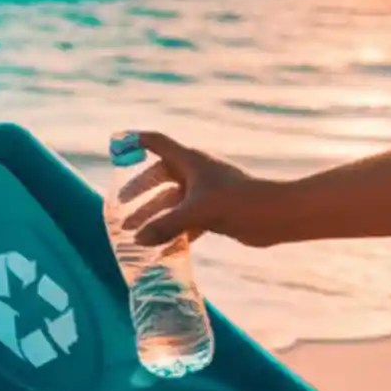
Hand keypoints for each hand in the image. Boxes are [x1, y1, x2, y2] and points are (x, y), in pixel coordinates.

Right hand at [121, 131, 274, 246]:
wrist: (276, 215)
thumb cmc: (237, 202)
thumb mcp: (196, 213)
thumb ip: (165, 226)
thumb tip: (138, 239)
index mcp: (190, 161)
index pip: (156, 143)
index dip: (135, 142)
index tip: (115, 147)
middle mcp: (195, 173)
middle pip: (159, 177)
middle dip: (140, 194)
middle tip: (122, 210)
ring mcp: (206, 193)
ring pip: (172, 203)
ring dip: (155, 217)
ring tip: (136, 235)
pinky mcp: (215, 212)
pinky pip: (186, 220)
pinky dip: (174, 231)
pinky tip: (162, 247)